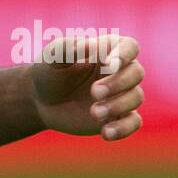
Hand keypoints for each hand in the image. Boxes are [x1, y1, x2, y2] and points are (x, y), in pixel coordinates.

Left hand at [29, 34, 143, 140]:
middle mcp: (119, 71)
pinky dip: (124, 128)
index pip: (128, 46)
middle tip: (94, 92)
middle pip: (136, 72)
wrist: (40, 101)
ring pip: (136, 97)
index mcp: (107, 50)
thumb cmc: (49, 71)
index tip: (107, 64)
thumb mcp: (52, 57)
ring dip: (118, 105)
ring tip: (94, 112)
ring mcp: (121, 94)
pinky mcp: (118, 116)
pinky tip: (105, 132)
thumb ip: (67, 48)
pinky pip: (133, 122)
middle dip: (118, 83)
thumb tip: (89, 45)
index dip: (123, 54)